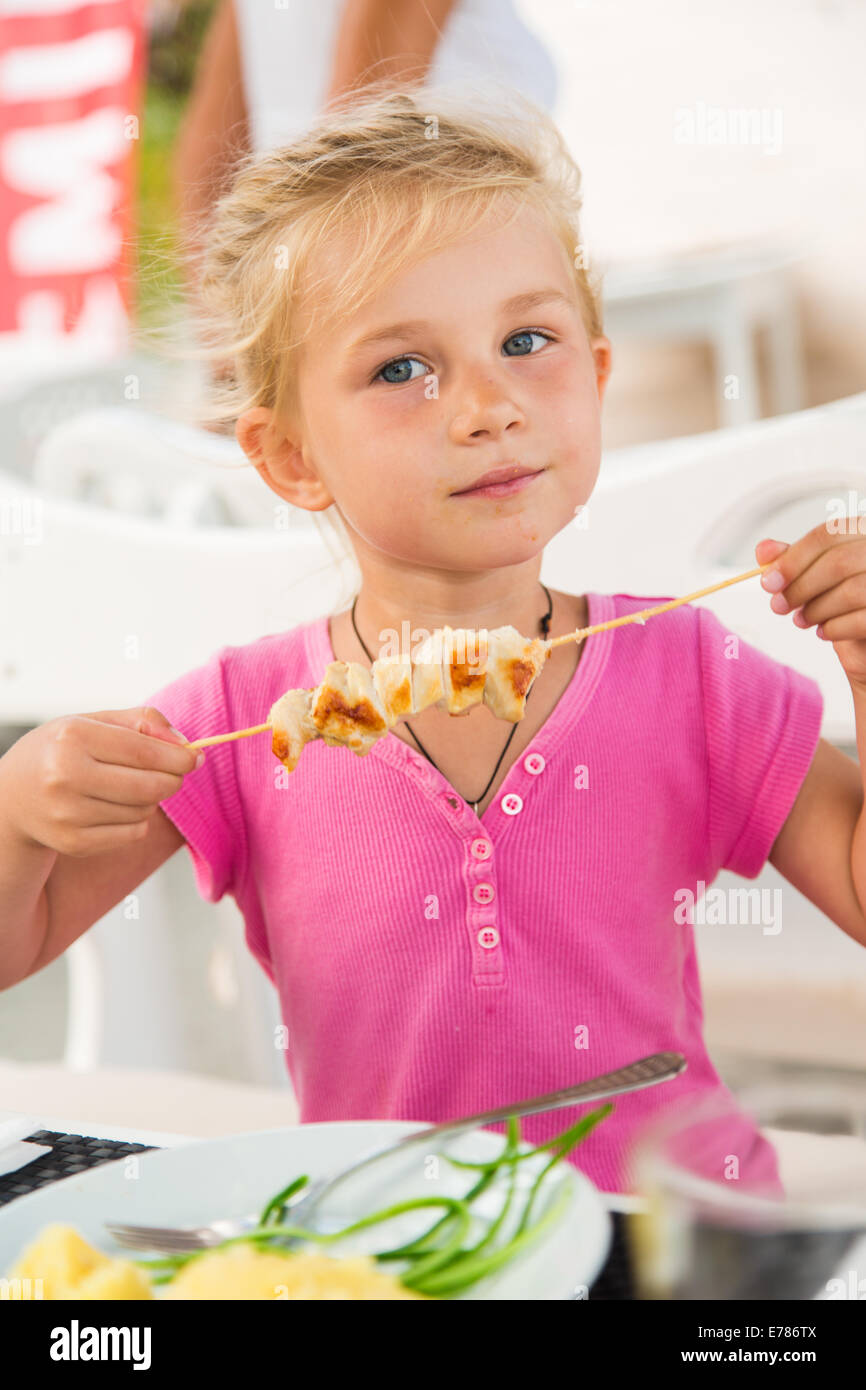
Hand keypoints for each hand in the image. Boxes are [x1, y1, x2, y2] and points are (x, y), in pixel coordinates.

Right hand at [0, 707, 203, 857]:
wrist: (12, 796)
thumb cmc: (60, 751)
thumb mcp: (92, 722)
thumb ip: (142, 723)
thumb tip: (185, 745)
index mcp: (73, 738)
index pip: (144, 751)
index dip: (179, 757)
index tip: (195, 758)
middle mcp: (66, 776)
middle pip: (150, 786)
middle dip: (172, 779)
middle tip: (172, 772)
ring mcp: (67, 814)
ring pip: (144, 810)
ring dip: (150, 799)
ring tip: (126, 786)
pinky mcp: (73, 843)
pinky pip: (132, 833)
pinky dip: (136, 820)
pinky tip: (113, 807)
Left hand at [756, 521, 865, 689]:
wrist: (865, 640)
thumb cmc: (841, 599)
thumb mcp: (814, 576)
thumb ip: (792, 560)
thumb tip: (763, 550)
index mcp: (864, 532)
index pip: (828, 534)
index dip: (793, 559)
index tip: (768, 582)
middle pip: (839, 562)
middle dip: (800, 587)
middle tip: (779, 606)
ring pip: (851, 591)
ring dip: (816, 609)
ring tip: (801, 620)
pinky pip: (862, 620)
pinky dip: (834, 628)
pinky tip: (823, 631)